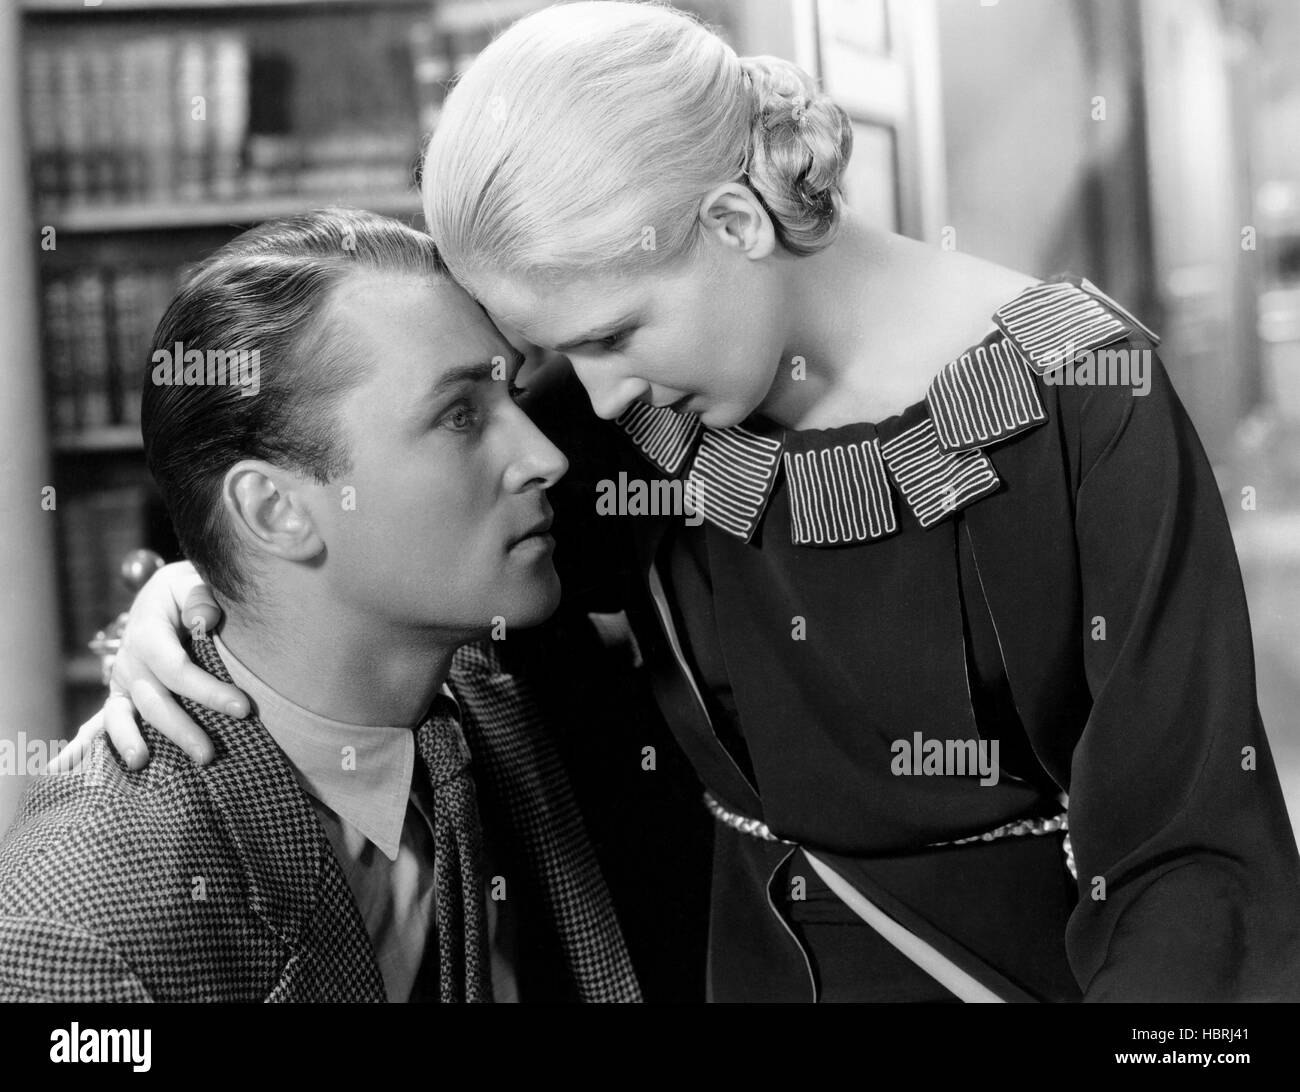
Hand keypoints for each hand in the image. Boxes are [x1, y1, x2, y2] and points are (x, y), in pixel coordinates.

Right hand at [58, 562, 247, 770]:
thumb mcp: (191, 581)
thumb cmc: (186, 590)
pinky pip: (114, 719)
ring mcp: (123, 677)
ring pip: (131, 714)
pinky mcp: (122, 693)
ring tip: (151, 764)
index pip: (178, 668)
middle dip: (182, 728)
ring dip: (142, 741)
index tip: (243, 708)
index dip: (208, 691)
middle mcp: (131, 658)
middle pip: (155, 699)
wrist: (164, 594)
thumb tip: (205, 619)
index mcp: (149, 630)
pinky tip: (135, 764)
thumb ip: (199, 595)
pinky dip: (120, 740)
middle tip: (210, 754)